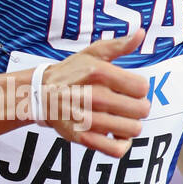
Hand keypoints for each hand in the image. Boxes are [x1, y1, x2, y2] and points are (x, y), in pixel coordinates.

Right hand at [41, 27, 150, 159]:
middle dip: (138, 108)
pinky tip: (116, 135)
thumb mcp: (92, 53)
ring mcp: (88, 119)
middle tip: (127, 105)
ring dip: (131, 125)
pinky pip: (117, 150)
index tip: (130, 89)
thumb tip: (141, 33)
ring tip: (121, 119)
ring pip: (133, 130)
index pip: (142, 88)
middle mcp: (94, 96)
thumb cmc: (71, 72)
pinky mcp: (83, 138)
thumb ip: (119, 45)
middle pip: (142, 110)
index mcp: (100, 73)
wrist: (40, 95)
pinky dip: (122, 144)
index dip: (140, 89)